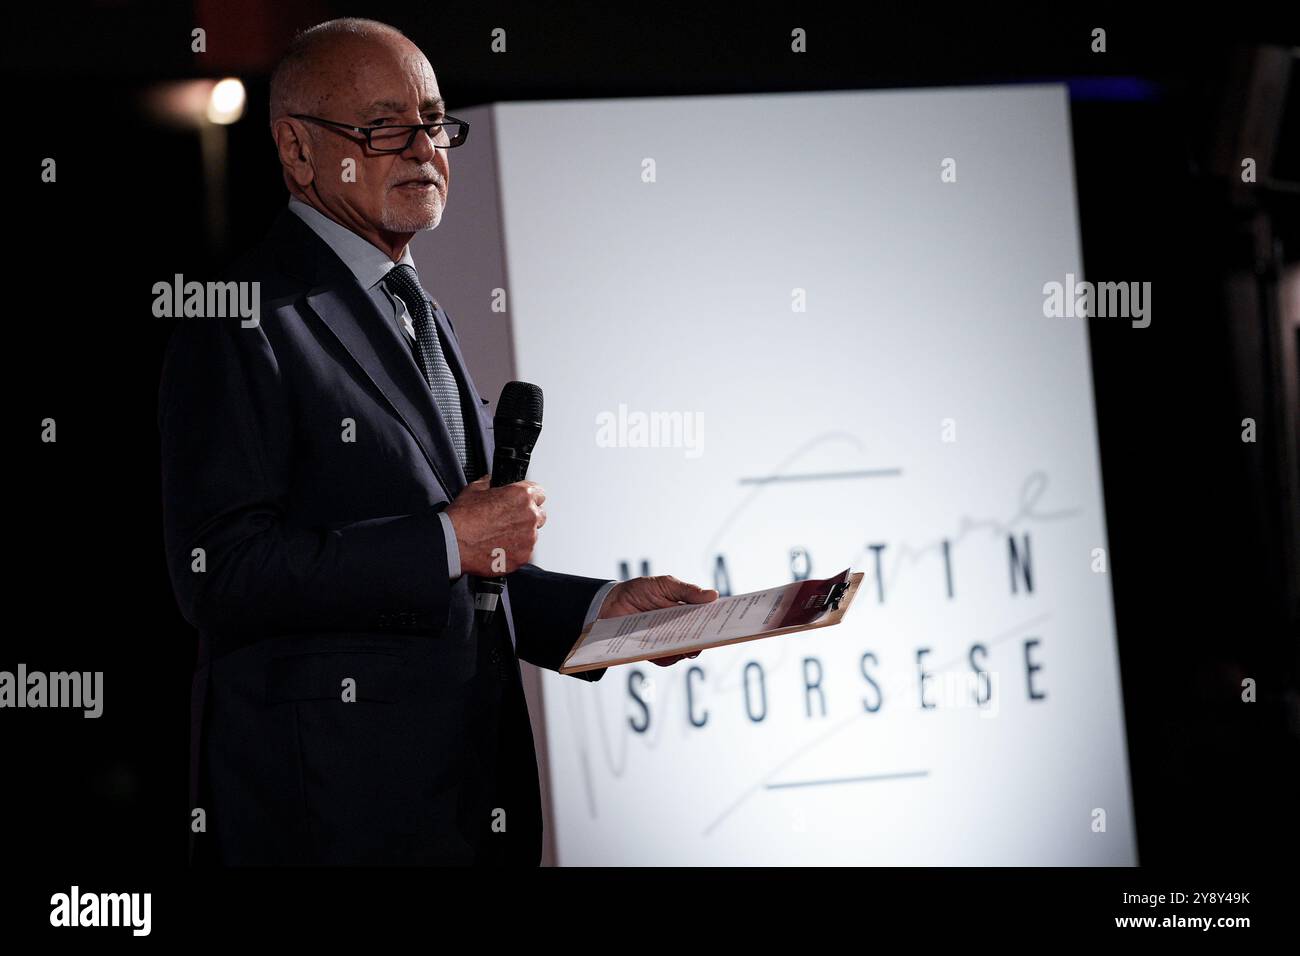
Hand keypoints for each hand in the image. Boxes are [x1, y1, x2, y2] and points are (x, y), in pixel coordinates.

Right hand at [444, 475, 546, 576]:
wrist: (452, 544)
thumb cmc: (462, 518)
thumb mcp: (473, 489)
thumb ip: (489, 483)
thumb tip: (491, 481)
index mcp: (522, 496)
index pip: (539, 493)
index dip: (528, 497)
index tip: (520, 502)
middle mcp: (529, 516)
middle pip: (539, 514)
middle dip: (526, 516)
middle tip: (508, 521)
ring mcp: (528, 538)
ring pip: (532, 534)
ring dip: (521, 534)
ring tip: (500, 536)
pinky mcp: (523, 557)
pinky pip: (525, 551)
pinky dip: (515, 550)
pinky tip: (499, 548)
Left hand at [597, 575, 718, 666]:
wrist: (609, 603)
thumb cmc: (639, 591)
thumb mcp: (664, 584)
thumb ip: (686, 591)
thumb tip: (713, 596)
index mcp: (685, 609)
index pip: (706, 617)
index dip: (719, 620)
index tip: (729, 621)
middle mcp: (678, 628)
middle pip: (699, 637)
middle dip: (706, 638)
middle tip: (709, 637)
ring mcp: (666, 640)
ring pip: (684, 651)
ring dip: (688, 649)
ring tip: (689, 646)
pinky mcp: (652, 651)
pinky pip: (665, 659)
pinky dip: (668, 657)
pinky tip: (668, 652)